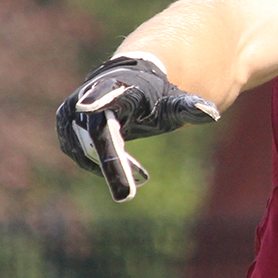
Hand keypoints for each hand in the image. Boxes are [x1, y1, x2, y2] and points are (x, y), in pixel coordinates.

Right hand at [55, 55, 218, 200]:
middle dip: (111, 164)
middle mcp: (89, 95)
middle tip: (126, 195)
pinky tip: (125, 169)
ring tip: (139, 173)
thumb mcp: (174, 103)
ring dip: (111, 166)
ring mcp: (73, 111)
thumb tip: (212, 113)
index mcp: (119, 86)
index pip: (108, 94)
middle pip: (96, 134)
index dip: (98, 100)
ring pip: (87, 150)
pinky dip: (100, 165)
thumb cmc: (155, 96)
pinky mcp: (65, 126)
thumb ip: (190, 109)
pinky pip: (81, 155)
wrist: (126, 82)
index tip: (87, 106)